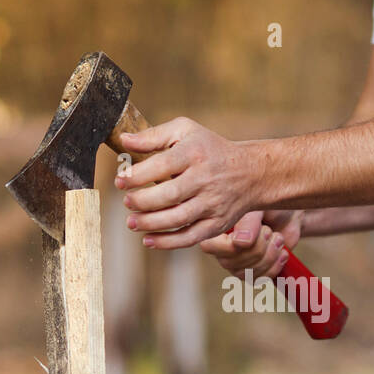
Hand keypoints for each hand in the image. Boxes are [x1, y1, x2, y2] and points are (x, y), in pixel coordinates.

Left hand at [115, 117, 260, 249]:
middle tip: (127, 202)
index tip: (121, 180)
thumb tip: (124, 140)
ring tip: (132, 222)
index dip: (137, 175)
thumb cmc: (211, 149)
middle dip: (142, 201)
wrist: (251, 173)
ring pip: (178, 218)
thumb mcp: (186, 131)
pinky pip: (190, 237)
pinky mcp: (216, 224)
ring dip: (151, 223)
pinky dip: (168, 242)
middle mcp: (205, 179)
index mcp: (195, 153)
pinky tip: (148, 240)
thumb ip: (154, 135)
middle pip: (169, 195)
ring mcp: (212, 203)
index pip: (162, 165)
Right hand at [199, 210, 303, 278]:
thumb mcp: (258, 207)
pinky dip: (274, 267)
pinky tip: (282, 252)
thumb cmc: (269, 207)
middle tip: (269, 231)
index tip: (258, 229)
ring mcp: (236, 263)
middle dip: (258, 248)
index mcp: (216, 229)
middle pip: (231, 263)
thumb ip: (248, 222)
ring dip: (268, 257)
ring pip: (246, 273)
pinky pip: (258, 279)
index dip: (232, 245)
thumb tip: (241, 243)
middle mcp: (222, 248)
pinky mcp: (252, 272)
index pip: (210, 246)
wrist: (288, 215)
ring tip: (278, 239)